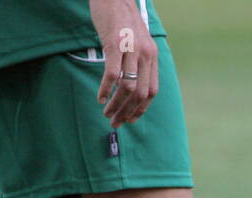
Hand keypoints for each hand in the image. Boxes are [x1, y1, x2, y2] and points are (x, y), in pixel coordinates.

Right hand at [90, 0, 158, 128]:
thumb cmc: (121, 21)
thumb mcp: (137, 42)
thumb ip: (137, 62)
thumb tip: (130, 86)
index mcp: (152, 57)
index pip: (152, 91)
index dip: (141, 109)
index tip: (130, 119)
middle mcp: (145, 55)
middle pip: (140, 94)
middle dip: (127, 112)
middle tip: (115, 122)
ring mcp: (131, 50)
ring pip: (127, 88)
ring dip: (116, 105)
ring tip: (106, 113)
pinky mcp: (116, 45)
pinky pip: (112, 74)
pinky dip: (106, 90)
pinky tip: (100, 98)